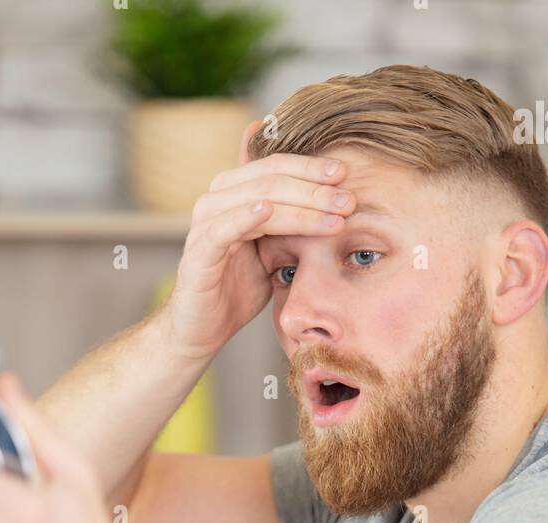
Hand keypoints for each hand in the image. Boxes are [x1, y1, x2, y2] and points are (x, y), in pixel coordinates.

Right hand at [162, 120, 354, 360]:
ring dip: (300, 207)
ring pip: (257, 201)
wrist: (204, 330)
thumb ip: (288, 221)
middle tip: (347, 200)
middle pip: (271, 179)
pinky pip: (225, 228)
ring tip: (333, 216)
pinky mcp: (199, 251)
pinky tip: (271, 212)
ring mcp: (205, 223)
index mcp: (233, 193)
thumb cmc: (238, 289)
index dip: (311, 168)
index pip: (276, 167)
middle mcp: (216, 200)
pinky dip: (247, 217)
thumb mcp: (270, 250)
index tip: (345, 174)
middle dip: (314, 188)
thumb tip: (328, 198)